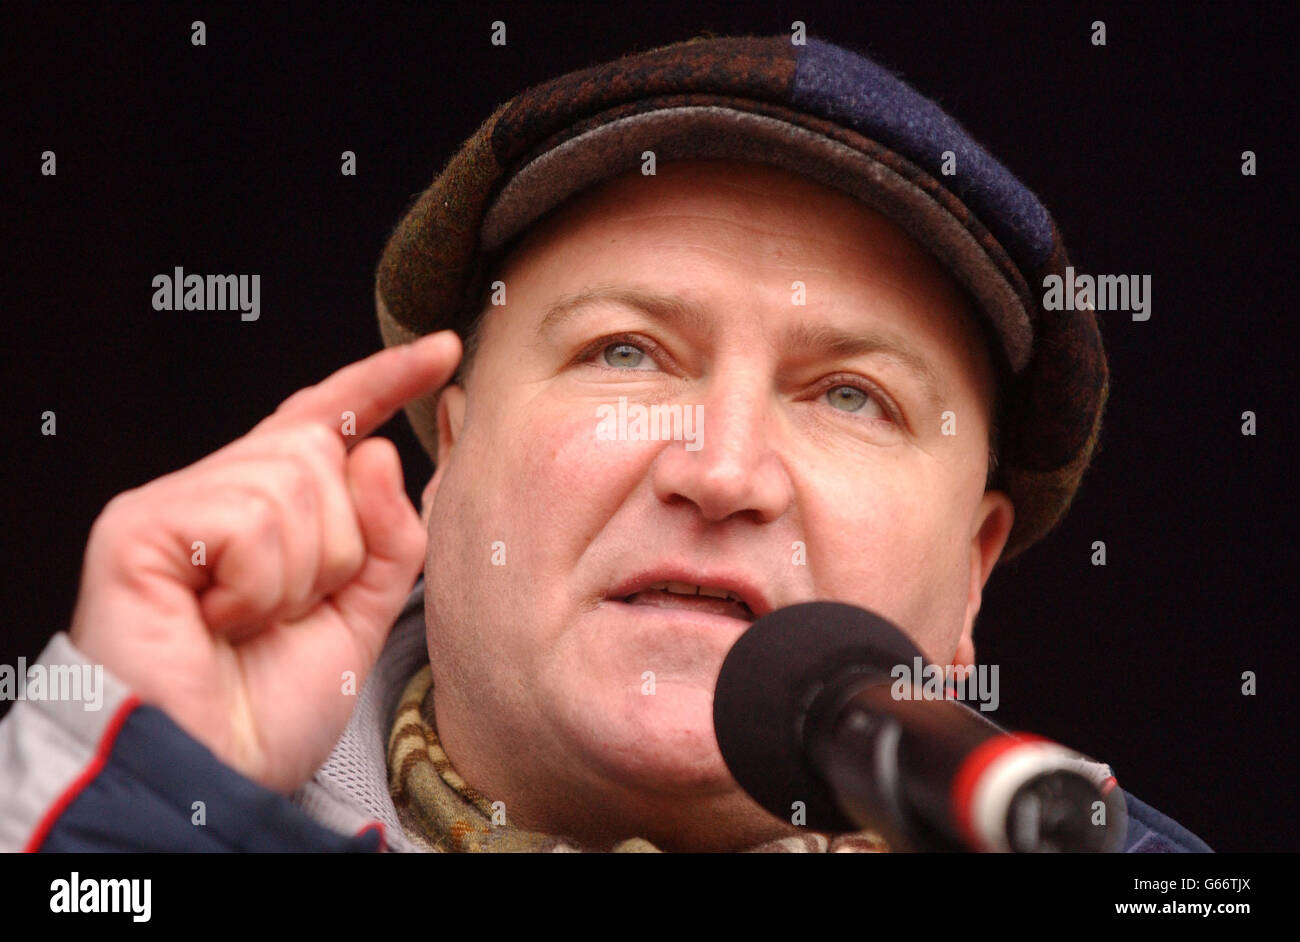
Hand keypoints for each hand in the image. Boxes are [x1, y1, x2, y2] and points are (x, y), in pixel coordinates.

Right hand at [69, 330, 460, 793]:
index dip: (385, 382)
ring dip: (298, 574)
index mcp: (273, 508)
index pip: (332, 420)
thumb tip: (375, 449)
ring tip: (251, 622)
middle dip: (337, 547)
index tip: (443, 351)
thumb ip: (389, 537)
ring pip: (294, 484)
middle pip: (323, 454)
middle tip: (288, 613)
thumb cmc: (270, 706)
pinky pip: (250, 519)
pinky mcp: (139, 524)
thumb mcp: (362, 617)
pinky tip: (220, 620)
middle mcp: (223, 491)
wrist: (210, 773)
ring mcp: (178, 503)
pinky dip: (258, 585)